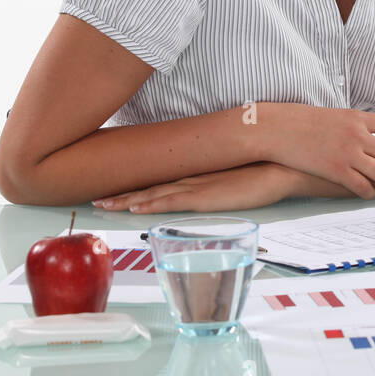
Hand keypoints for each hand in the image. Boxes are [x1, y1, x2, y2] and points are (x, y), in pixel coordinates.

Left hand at [92, 162, 293, 213]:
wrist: (279, 165)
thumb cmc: (260, 172)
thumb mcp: (232, 179)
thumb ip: (216, 183)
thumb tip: (206, 190)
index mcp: (195, 175)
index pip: (157, 181)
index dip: (133, 186)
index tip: (112, 191)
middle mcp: (189, 179)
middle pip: (147, 186)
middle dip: (120, 193)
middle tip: (95, 200)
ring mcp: (195, 187)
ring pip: (152, 194)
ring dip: (126, 200)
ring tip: (102, 204)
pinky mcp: (205, 196)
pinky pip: (171, 202)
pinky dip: (151, 205)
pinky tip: (134, 209)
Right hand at [261, 104, 374, 199]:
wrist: (277, 128)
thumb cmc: (302, 121)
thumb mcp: (334, 116)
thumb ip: (354, 125)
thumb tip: (370, 135)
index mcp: (358, 118)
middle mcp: (357, 135)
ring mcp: (347, 154)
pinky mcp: (335, 170)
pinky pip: (360, 186)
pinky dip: (370, 192)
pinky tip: (374, 195)